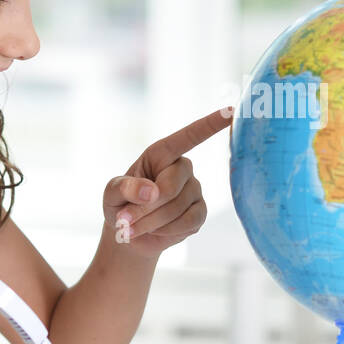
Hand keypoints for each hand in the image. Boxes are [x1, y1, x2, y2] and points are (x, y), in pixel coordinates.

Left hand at [102, 107, 233, 258]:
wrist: (130, 233)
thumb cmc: (120, 205)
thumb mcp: (112, 193)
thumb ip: (125, 188)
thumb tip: (152, 192)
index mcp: (163, 153)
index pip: (189, 136)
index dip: (210, 124)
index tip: (232, 111)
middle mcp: (183, 168)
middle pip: (171, 187)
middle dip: (146, 208)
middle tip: (126, 220)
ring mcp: (194, 190)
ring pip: (177, 208)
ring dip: (151, 223)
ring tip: (134, 228)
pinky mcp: (200, 213)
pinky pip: (187, 222)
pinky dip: (166, 231)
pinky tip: (156, 231)